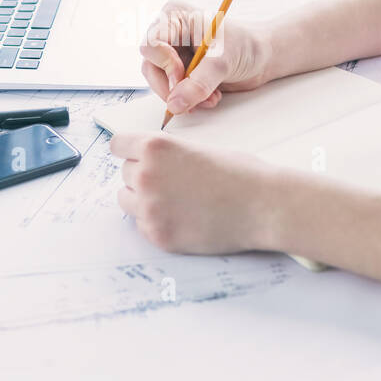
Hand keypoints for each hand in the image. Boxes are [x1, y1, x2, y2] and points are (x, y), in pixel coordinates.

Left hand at [110, 132, 280, 254]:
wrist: (264, 206)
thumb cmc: (239, 173)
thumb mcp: (198, 148)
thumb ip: (167, 153)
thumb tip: (143, 160)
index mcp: (156, 147)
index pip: (117, 145)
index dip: (129, 150)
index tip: (136, 157)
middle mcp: (146, 176)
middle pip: (124, 173)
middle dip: (143, 176)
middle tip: (173, 182)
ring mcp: (150, 208)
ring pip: (127, 200)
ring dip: (143, 200)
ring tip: (176, 200)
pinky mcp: (158, 235)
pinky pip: (142, 225)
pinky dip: (157, 222)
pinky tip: (184, 218)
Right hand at [139, 0, 273, 114]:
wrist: (262, 57)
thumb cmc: (246, 45)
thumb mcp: (222, 61)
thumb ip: (198, 83)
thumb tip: (175, 103)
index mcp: (175, 18)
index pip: (151, 43)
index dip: (164, 65)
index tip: (182, 79)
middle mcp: (169, 33)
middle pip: (151, 66)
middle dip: (173, 87)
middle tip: (193, 99)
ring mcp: (173, 53)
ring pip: (159, 82)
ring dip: (183, 97)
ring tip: (209, 98)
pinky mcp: (179, 70)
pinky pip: (172, 91)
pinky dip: (189, 100)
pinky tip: (210, 97)